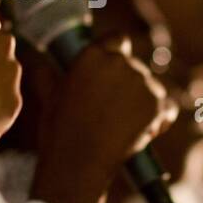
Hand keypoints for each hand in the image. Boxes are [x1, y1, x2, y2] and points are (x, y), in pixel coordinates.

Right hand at [29, 36, 177, 202]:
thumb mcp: (49, 96)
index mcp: (92, 56)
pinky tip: (146, 132)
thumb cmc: (60, 131)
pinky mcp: (156, 104)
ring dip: (145, 102)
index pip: (118, 39)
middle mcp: (118, 63)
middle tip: (116, 111)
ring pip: (151, 87)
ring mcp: (140, 82)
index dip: (119, 54)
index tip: (116, 72)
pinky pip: (166, 107)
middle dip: (130, 85)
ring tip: (126, 125)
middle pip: (135, 66)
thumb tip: (36, 60)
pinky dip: (160, 118)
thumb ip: (47, 73)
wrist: (79, 162)